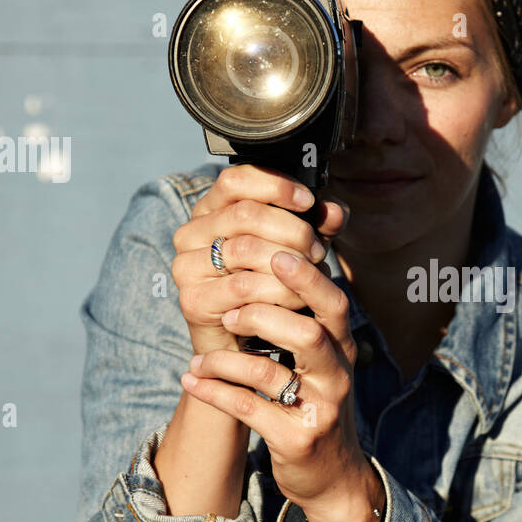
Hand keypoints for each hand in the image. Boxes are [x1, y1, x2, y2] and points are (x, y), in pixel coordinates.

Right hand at [170, 164, 350, 354]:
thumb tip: (334, 211)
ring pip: (245, 250)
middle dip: (292, 230)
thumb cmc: (269, 287)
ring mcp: (187, 266)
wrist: (245, 342)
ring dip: (288, 263)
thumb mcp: (297, 248)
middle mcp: (192, 233)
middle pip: (245, 214)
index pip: (235, 179)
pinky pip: (242, 287)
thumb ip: (315, 226)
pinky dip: (276, 292)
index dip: (275, 186)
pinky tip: (295, 298)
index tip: (308, 202)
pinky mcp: (192, 299)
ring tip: (311, 275)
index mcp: (212, 210)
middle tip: (317, 250)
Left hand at [178, 249, 382, 521]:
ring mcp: (319, 408)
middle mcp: (338, 375)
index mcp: (343, 348)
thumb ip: (306, 315)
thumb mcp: (323, 359)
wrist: (333, 475)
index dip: (306, 276)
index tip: (272, 254)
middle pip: (309, 332)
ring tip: (199, 356)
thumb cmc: (316, 402)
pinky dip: (214, 393)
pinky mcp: (296, 439)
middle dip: (265, 312)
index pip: (333, 302)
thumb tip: (276, 255)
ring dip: (226, 361)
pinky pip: (248, 410)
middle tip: (228, 307)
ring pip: (270, 373)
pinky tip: (191, 382)